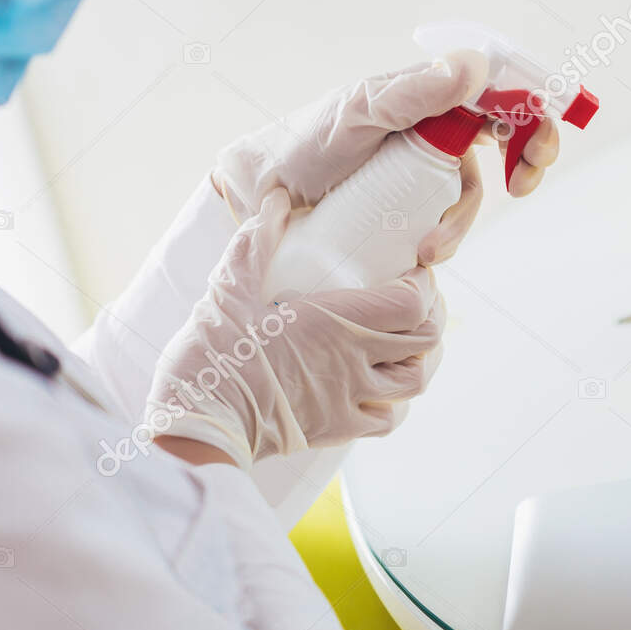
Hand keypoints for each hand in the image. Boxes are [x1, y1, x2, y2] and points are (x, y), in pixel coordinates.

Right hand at [149, 188, 445, 467]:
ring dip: (420, 358)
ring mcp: (351, 400)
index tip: (410, 273)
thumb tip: (275, 199)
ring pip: (415, 381)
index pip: (413, 304)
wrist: (199, 420)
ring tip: (406, 341)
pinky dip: (395, 401)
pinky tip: (380, 386)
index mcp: (338, 322)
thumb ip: (256, 240)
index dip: (423, 287)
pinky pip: (389, 419)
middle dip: (431, 315)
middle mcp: (355, 362)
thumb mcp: (231, 286)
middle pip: (427, 340)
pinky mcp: (338, 429)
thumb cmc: (214, 351)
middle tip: (415, 300)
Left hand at [214, 53, 559, 265]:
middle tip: (521, 186)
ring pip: (473, 192)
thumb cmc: (307, 142)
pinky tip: (420, 254)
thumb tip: (477, 69)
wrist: (265, 196)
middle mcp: (436, 130)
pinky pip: (447, 225)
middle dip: (526, 162)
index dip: (533, 113)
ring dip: (464, 220)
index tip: (537, 144)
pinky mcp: (413, 213)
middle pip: (507, 140)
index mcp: (431, 95)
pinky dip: (444, 240)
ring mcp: (426, 174)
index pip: (500, 92)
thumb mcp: (359, 112)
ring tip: (430, 246)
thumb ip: (413, 92)